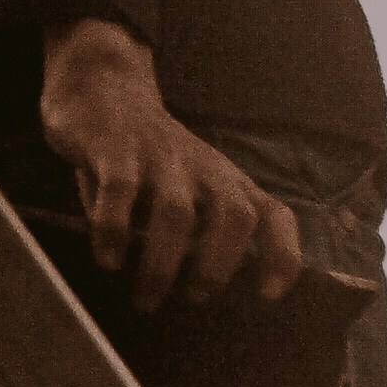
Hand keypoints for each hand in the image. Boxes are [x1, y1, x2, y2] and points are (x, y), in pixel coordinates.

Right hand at [39, 23, 299, 318]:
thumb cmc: (153, 156)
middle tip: (194, 298)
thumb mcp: (191, 186)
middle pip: (233, 215)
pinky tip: (108, 260)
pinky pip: (120, 191)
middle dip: (218, 264)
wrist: (105, 87)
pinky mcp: (115, 148)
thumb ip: (200, 230)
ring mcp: (160, 157)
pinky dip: (115, 229)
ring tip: (147, 299)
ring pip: (176, 212)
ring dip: (163, 262)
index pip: (273, 215)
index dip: (281, 254)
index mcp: (228, 181)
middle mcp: (203, 168)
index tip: (269, 295)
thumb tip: (198, 292)